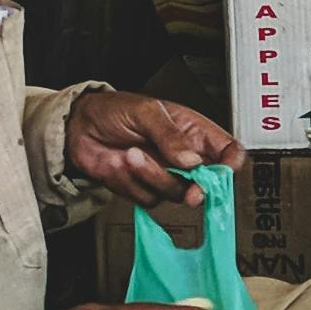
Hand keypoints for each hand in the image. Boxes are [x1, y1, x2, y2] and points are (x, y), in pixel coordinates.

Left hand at [67, 89, 245, 212]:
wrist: (79, 127)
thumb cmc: (114, 110)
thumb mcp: (146, 112)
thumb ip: (171, 135)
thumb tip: (191, 160)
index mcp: (192, 132)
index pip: (227, 151)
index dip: (231, 163)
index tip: (224, 171)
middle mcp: (182, 157)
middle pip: (207, 182)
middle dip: (199, 188)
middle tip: (193, 189)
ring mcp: (164, 174)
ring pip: (175, 193)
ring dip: (152, 177)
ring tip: (132, 154)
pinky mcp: (143, 189)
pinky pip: (148, 199)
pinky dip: (131, 184)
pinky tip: (121, 164)